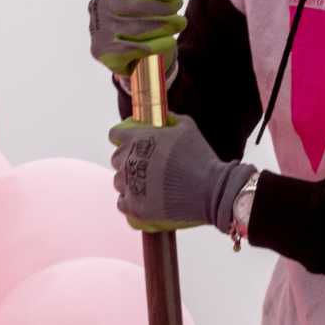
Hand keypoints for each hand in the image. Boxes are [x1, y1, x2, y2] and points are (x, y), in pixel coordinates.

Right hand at [89, 0, 184, 76]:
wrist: (137, 47)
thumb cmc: (152, 8)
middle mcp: (99, 3)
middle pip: (135, 5)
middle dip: (164, 7)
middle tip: (179, 7)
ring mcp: (98, 28)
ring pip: (137, 28)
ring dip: (164, 26)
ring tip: (179, 22)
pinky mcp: (102, 51)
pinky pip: (134, 48)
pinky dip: (157, 45)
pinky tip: (170, 41)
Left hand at [108, 115, 253, 233]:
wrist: (209, 190)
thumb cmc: (199, 156)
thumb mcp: (187, 126)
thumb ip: (169, 119)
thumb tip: (162, 117)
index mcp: (139, 138)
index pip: (115, 134)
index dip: (122, 137)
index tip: (130, 141)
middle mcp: (129, 161)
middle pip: (116, 159)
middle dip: (127, 159)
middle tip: (146, 165)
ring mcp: (130, 186)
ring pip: (119, 181)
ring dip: (129, 180)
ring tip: (148, 184)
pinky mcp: (134, 207)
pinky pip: (122, 202)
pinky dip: (131, 200)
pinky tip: (144, 198)